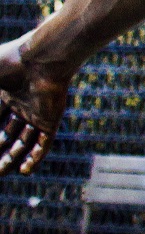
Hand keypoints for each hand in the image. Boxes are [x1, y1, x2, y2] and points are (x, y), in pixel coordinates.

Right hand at [0, 37, 64, 174]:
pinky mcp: (52, 119)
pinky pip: (44, 143)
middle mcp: (22, 104)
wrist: (41, 60)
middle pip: (7, 133)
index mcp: (5, 92)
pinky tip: (25, 171)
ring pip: (24, 141)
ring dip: (13, 157)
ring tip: (1, 172)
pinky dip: (35, 157)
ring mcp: (37, 113)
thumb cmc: (8, 63)